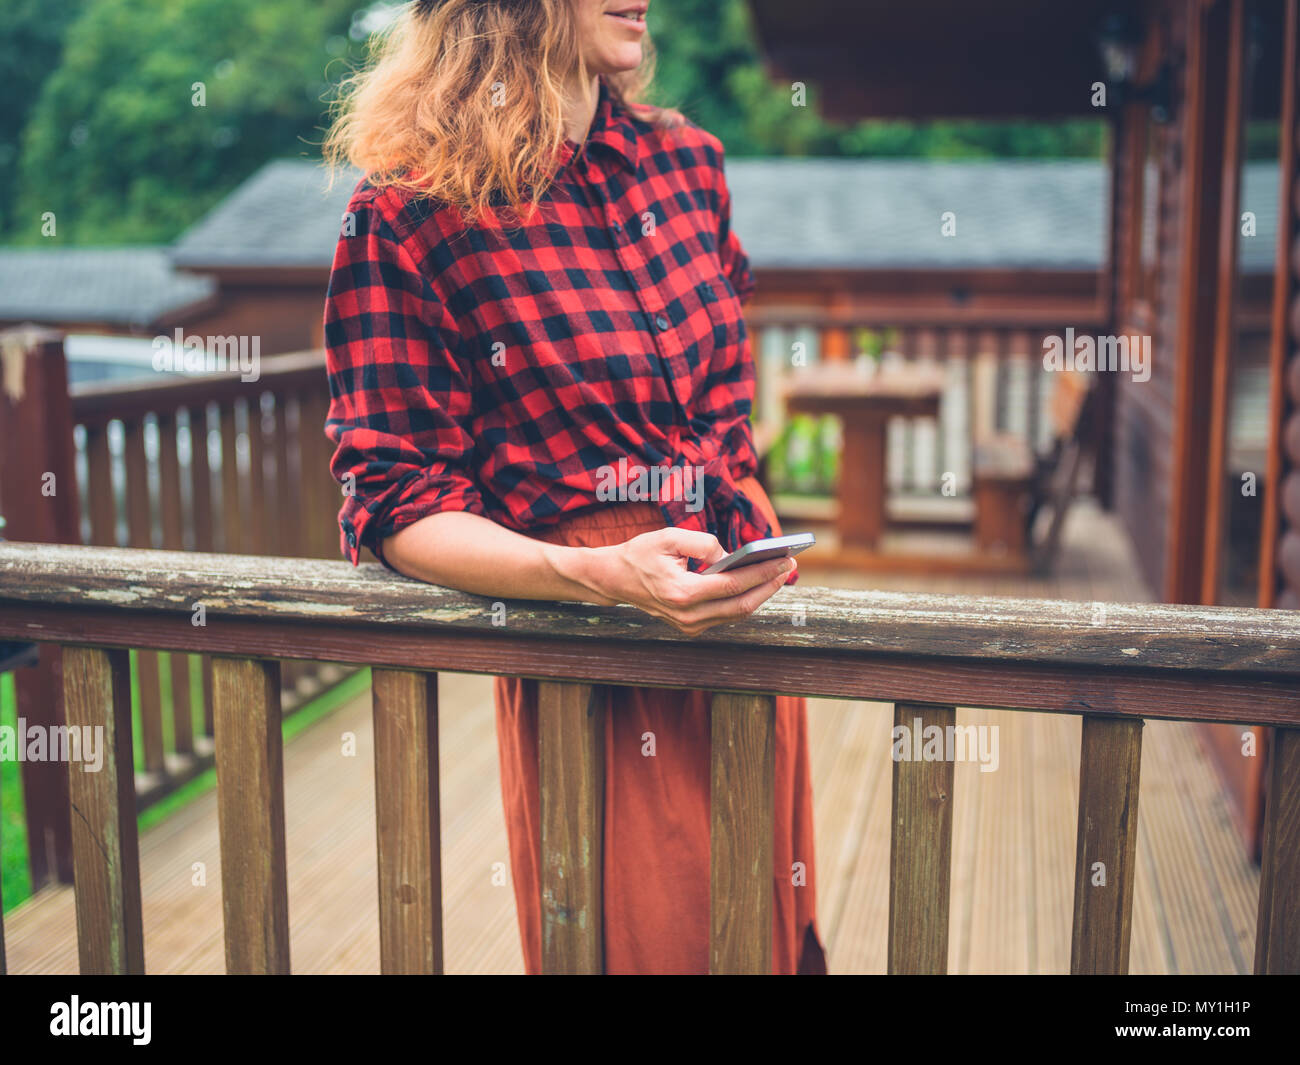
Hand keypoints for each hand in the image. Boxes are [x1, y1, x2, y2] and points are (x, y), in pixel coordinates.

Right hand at [575, 527, 794, 636]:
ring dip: (761, 594)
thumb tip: (731, 555)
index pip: (733, 586)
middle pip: (741, 606)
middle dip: (769, 585)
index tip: (784, 559)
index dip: (762, 573)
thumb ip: (704, 543)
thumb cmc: (641, 554)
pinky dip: (745, 600)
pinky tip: (759, 582)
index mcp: (682, 593)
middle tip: (789, 565)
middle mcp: (688, 616)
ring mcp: (689, 626)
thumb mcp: (669, 536)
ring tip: (779, 572)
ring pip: (736, 614)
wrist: (614, 580)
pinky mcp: (691, 627)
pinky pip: (726, 615)